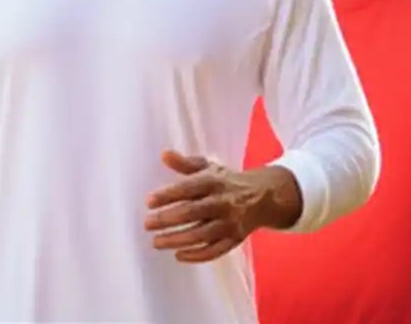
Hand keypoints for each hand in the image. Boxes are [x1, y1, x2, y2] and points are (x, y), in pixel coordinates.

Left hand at [144, 149, 300, 263]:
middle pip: (192, 212)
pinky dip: (196, 255)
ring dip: (176, 240)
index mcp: (215, 181)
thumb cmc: (227, 182)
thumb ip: (185, 164)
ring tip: (156, 242)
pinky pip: (215, 251)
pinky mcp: (234, 239)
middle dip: (167, 219)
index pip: (188, 188)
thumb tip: (164, 154)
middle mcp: (223, 202)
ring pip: (201, 234)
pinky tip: (178, 255)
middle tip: (147, 224)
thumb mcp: (208, 168)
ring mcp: (230, 223)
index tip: (148, 201)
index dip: (167, 195)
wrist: (263, 197)